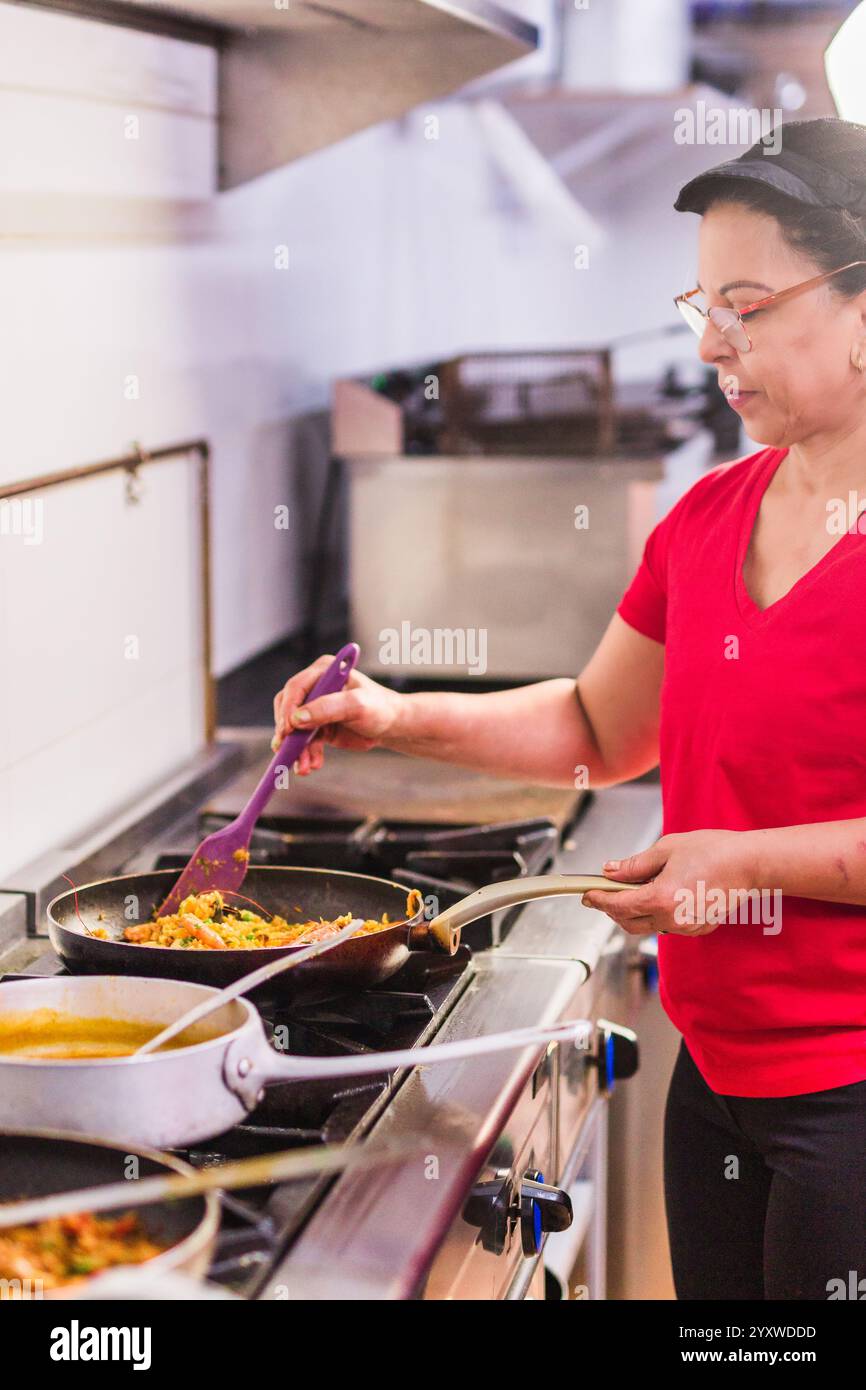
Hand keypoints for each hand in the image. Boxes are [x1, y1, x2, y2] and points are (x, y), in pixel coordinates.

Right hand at [272, 653, 405, 774]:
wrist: (392, 725)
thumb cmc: (380, 708)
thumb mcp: (357, 705)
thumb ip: (328, 708)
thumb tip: (296, 718)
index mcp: (323, 671)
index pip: (295, 688)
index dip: (288, 710)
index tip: (288, 731)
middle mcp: (315, 686)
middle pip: (288, 708)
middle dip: (289, 734)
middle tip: (289, 753)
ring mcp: (315, 707)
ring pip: (294, 729)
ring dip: (296, 750)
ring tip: (304, 768)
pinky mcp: (318, 726)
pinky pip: (304, 741)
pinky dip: (305, 755)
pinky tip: (312, 765)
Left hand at [581, 829, 760, 936]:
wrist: (750, 864)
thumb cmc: (713, 851)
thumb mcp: (667, 848)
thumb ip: (635, 865)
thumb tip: (611, 871)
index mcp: (661, 899)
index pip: (618, 905)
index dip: (599, 900)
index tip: (587, 894)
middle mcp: (672, 919)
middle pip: (628, 922)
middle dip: (612, 909)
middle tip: (602, 893)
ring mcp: (687, 927)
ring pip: (647, 926)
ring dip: (633, 912)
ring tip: (631, 890)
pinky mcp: (699, 928)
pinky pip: (667, 925)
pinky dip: (655, 914)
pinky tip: (658, 895)